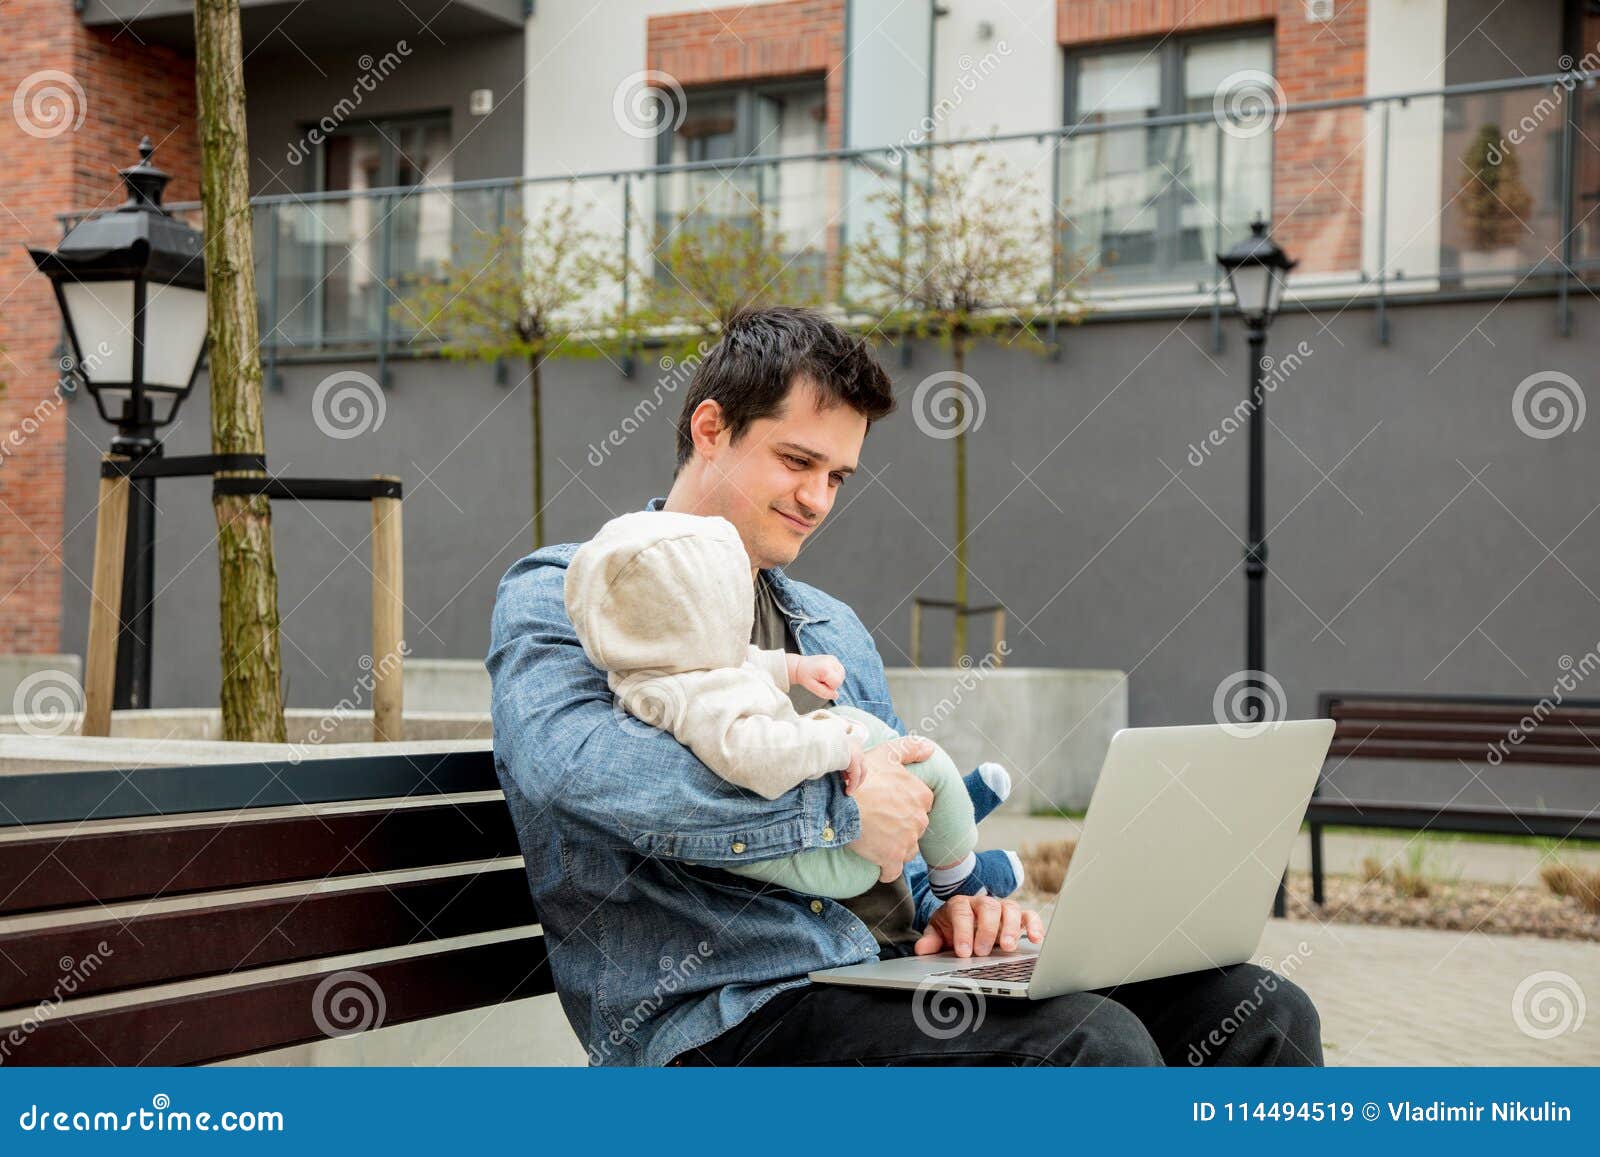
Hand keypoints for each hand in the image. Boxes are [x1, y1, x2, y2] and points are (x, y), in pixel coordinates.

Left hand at [792, 654, 844, 699]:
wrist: (799, 666)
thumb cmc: (805, 676)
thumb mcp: (812, 688)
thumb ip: (825, 693)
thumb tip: (836, 695)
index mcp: (826, 668)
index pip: (837, 683)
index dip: (830, 687)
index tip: (820, 683)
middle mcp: (831, 661)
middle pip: (841, 679)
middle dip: (832, 683)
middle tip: (820, 680)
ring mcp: (833, 659)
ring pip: (842, 675)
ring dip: (834, 679)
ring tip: (823, 676)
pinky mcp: (834, 659)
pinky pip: (840, 671)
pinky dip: (834, 674)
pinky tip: (825, 673)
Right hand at [845, 736, 934, 881]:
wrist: (839, 803)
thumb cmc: (861, 777)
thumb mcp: (886, 753)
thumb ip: (910, 749)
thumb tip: (930, 749)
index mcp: (922, 795)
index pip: (920, 806)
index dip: (904, 807)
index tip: (888, 806)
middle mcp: (920, 819)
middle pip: (914, 829)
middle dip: (900, 828)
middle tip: (879, 822)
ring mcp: (907, 840)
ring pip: (906, 850)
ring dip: (895, 848)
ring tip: (875, 840)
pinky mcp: (893, 858)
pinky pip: (893, 871)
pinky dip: (886, 869)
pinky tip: (876, 863)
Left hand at [914, 894, 1043, 958]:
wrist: (964, 921)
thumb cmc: (952, 927)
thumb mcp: (938, 933)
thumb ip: (931, 940)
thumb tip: (921, 949)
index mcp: (960, 904)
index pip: (962, 912)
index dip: (963, 931)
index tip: (963, 951)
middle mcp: (982, 903)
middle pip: (988, 907)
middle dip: (986, 930)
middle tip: (982, 951)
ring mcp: (1001, 908)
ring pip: (1010, 908)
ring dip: (1011, 927)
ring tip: (1008, 947)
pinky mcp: (1017, 917)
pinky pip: (1029, 916)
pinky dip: (1034, 925)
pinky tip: (1036, 939)